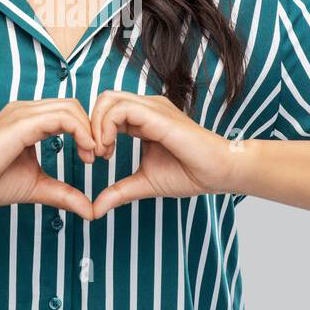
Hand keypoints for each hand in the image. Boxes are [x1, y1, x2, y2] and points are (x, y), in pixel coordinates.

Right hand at [0, 98, 96, 221]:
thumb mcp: (37, 187)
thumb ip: (63, 194)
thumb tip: (90, 211)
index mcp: (29, 121)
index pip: (68, 113)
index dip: (86, 132)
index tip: (94, 158)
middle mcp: (26, 111)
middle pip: (73, 106)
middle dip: (92, 129)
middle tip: (98, 157)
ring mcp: (23, 113)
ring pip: (70, 107)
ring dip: (89, 131)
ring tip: (93, 156)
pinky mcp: (21, 123)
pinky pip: (61, 117)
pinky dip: (80, 132)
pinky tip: (85, 151)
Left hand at [88, 91, 235, 218]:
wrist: (219, 173)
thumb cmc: (189, 174)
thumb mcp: (144, 183)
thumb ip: (119, 191)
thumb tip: (95, 210)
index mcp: (143, 119)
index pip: (107, 111)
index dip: (94, 132)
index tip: (94, 158)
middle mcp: (147, 108)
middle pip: (104, 99)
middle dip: (90, 124)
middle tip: (93, 154)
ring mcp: (152, 108)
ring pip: (108, 100)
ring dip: (96, 126)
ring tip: (101, 152)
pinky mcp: (158, 115)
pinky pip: (121, 110)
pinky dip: (106, 127)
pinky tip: (109, 149)